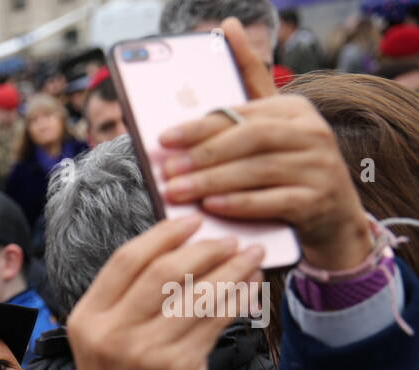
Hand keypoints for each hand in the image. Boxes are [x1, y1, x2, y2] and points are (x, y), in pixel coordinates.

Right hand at [59, 217, 265, 369]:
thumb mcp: (102, 340)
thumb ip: (125, 301)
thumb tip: (175, 253)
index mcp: (87, 318)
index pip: (127, 259)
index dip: (164, 234)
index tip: (192, 221)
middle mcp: (112, 332)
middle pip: (164, 269)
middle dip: (204, 248)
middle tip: (228, 240)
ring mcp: (145, 351)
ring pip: (197, 292)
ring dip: (231, 268)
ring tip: (250, 256)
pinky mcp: (177, 368)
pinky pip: (215, 320)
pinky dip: (237, 297)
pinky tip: (249, 287)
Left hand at [158, 18, 372, 272]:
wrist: (332, 215)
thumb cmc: (287, 166)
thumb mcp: (269, 126)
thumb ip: (246, 86)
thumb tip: (228, 26)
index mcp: (293, 109)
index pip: (241, 114)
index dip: (200, 126)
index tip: (164, 138)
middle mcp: (312, 132)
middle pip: (250, 138)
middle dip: (203, 154)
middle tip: (167, 169)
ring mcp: (319, 166)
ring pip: (258, 170)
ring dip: (212, 181)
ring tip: (177, 191)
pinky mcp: (318, 200)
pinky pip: (274, 201)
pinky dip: (240, 204)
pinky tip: (212, 207)